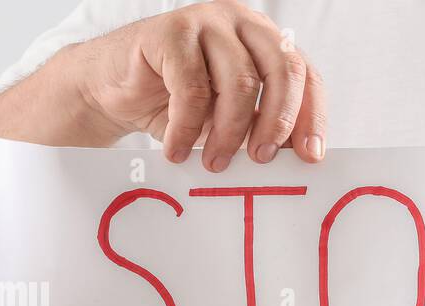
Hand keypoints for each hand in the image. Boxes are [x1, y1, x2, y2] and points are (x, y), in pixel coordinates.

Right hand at [70, 0, 325, 169]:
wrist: (113, 89)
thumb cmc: (176, 104)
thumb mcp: (229, 120)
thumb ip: (260, 129)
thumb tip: (295, 159)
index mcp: (265, 42)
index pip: (305, 75)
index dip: (311, 117)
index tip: (310, 156)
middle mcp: (242, 24)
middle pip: (283, 69)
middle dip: (278, 121)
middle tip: (262, 159)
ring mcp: (207, 22)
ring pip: (240, 82)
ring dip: (229, 133)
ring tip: (214, 163)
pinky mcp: (170, 32)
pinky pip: (192, 89)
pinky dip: (187, 128)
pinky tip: (178, 150)